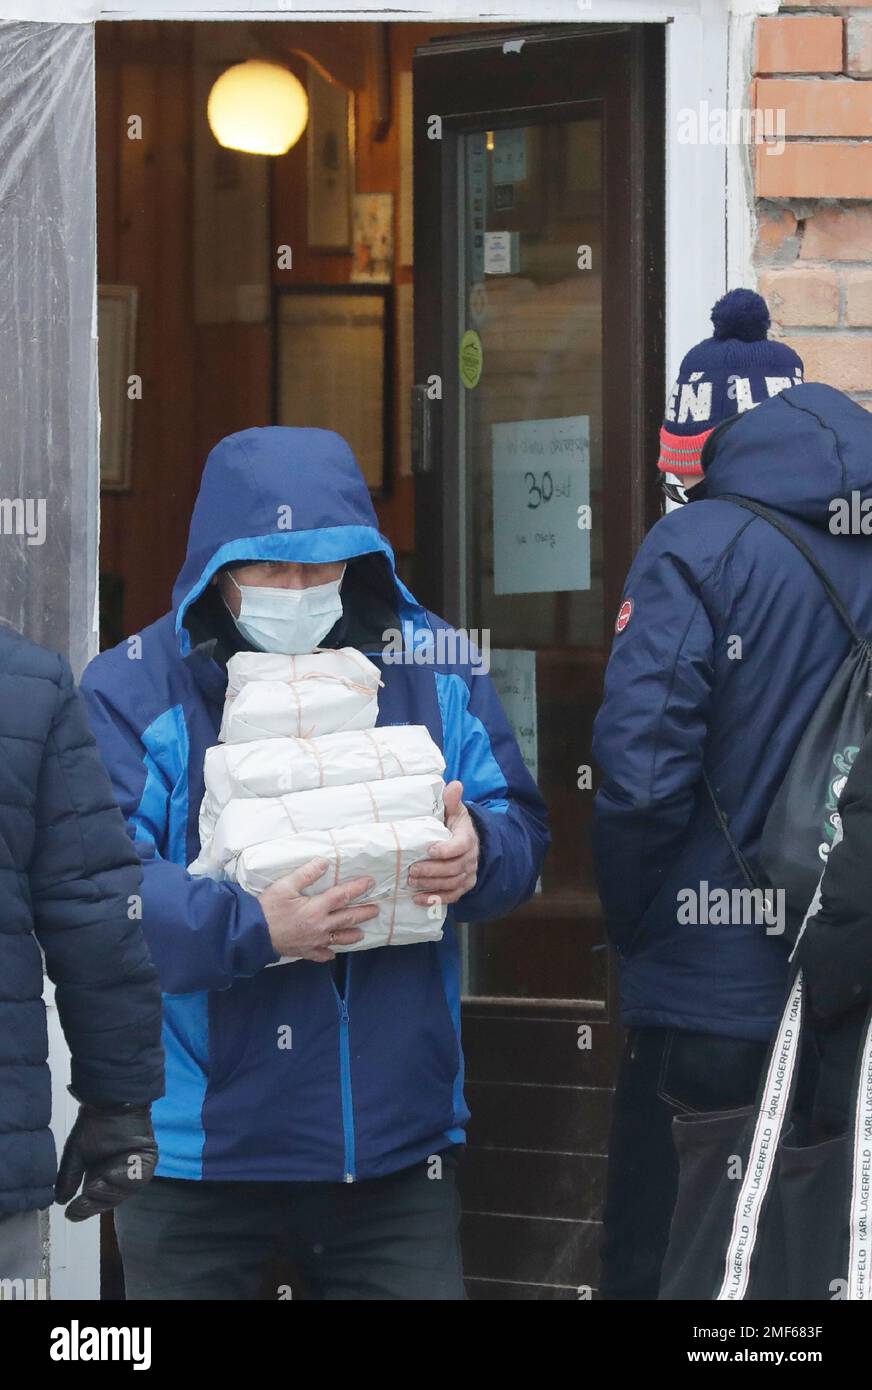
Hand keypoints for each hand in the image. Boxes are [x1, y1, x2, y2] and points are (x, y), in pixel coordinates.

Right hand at [55, 1104, 157, 1221]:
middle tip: (81, 1203)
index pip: (95, 1200)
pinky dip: (124, 1178)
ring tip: (92, 1188)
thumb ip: (69, 1177)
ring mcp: (135, 1169)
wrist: (112, 1101)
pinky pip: (139, 1175)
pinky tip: (108, 1175)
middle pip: (109, 1199)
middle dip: (94, 1203)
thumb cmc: (95, 1125)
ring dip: (108, 1192)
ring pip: (124, 1191)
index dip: (84, 1209)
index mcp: (102, 1177)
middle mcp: (119, 1176)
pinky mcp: (148, 1159)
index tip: (71, 1212)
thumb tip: (60, 1200)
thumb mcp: (76, 1153)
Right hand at [260, 857, 377, 962]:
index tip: (370, 882)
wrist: (252, 934)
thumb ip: (306, 874)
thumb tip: (324, 862)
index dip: (358, 888)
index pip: (342, 896)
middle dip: (363, 913)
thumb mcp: (285, 886)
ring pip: (338, 939)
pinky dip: (328, 953)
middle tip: (376, 909)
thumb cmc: (267, 908)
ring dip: (352, 935)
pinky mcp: (304, 951)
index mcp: (316, 908)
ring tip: (362, 933)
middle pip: (347, 918)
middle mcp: (320, 926)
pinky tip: (332, 953)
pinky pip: (320, 954)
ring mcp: (314, 941)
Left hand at [409, 780, 479, 905]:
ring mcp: (467, 875)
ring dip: (431, 884)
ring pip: (451, 884)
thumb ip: (452, 801)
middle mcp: (470, 859)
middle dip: (432, 870)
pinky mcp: (462, 887)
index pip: (461, 846)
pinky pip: (451, 897)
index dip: (447, 850)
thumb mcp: (456, 811)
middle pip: (453, 868)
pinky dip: (434, 900)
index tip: (430, 850)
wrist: (469, 842)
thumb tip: (454, 785)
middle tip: (412, 870)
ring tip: (411, 881)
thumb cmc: (456, 825)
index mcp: (468, 838)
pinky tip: (418, 899)